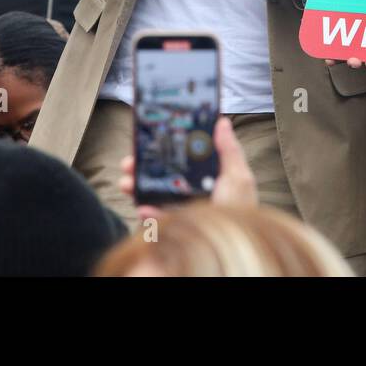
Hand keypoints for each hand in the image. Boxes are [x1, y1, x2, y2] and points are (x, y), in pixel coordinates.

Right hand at [119, 115, 257, 223]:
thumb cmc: (239, 211)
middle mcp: (188, 192)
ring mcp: (178, 210)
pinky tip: (143, 208)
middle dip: (140, 167)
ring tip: (126, 182)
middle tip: (129, 162)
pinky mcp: (172, 229)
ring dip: (135, 187)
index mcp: (202, 177)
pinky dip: (146, 213)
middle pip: (159, 175)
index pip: (177, 159)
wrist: (235, 245)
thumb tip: (222, 121)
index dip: (161, 149)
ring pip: (150, 195)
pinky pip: (154, 219)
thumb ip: (229, 150)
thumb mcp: (238, 177)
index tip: (147, 141)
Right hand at [324, 0, 365, 71]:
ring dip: (359, 61)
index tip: (329, 56)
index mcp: (349, 14)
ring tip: (363, 62)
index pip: (334, 32)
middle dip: (347, 58)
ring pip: (361, 54)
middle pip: (347, 48)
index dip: (329, 46)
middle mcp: (357, 27)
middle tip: (351, 60)